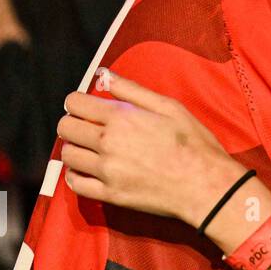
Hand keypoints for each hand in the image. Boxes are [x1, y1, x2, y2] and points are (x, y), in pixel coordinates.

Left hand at [57, 74, 244, 227]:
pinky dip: (76, 175)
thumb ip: (133, 90)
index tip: (87, 106)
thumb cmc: (193, 143)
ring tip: (92, 149)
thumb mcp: (169, 107)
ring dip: (75, 148)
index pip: (74, 103)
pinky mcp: (109, 194)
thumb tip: (104, 75)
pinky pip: (75, 184)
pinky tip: (89, 170)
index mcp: (121, 118)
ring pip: (67, 155)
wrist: (205, 185)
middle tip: (89, 127)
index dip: (78, 102)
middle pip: (65, 128)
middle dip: (74, 123)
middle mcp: (107, 143)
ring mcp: (106, 171)